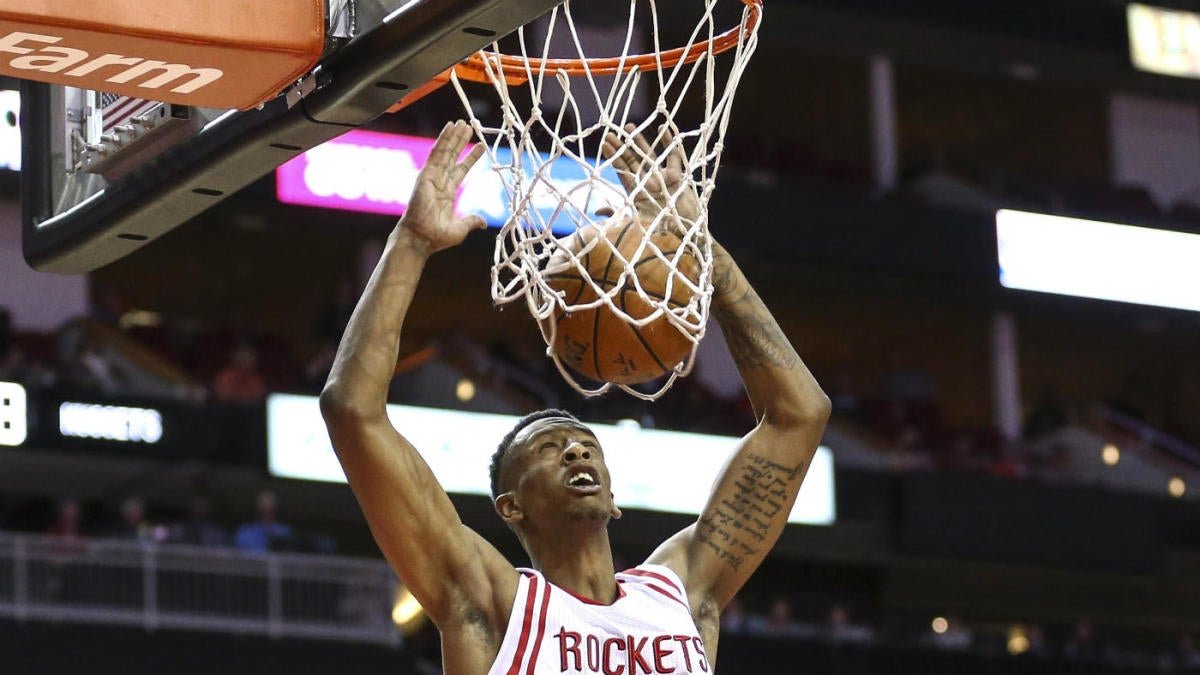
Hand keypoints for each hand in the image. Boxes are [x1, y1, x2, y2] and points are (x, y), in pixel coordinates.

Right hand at [398, 121, 486, 253]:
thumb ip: (472, 221)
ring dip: (453, 136)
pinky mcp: (426, 174)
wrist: (421, 239)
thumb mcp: (461, 228)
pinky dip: (443, 139)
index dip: (470, 158)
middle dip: (461, 142)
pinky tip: (450, 127)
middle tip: (469, 127)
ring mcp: (432, 177)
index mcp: (447, 192)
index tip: (480, 147)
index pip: (460, 170)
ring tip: (462, 123)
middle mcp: (439, 182)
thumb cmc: (436, 237)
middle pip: (452, 156)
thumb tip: (483, 222)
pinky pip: (436, 153)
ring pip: (445, 151)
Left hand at [600, 123, 700, 229]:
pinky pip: (673, 157)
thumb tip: (597, 211)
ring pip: (649, 155)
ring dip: (640, 141)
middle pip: (632, 160)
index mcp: (636, 191)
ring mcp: (662, 177)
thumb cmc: (659, 230)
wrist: (683, 233)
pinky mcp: (678, 176)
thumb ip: (618, 214)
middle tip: (610, 133)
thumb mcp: (636, 222)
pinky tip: (662, 129)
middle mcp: (648, 181)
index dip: (613, 157)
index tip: (604, 143)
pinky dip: (669, 143)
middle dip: (621, 146)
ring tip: (630, 127)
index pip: (622, 170)